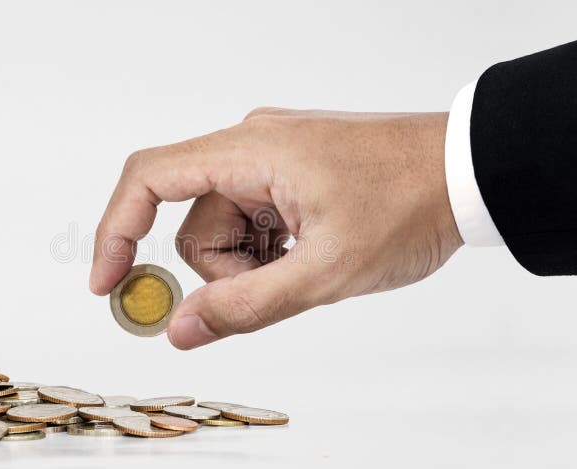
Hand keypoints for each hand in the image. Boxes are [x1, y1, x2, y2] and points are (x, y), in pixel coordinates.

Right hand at [90, 108, 462, 349]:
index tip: (109, 284)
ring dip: (252, 265)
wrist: (467, 172)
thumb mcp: (325, 271)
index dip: (116, 231)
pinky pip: (252, 220)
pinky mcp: (288, 173)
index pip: (149, 179)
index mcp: (250, 152)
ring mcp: (271, 158)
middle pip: (194, 223)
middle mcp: (251, 146)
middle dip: (222, 272)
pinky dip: (268, 250)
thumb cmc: (409, 204)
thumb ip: (246, 306)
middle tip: (276, 290)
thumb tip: (179, 329)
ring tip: (310, 267)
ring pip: (225, 229)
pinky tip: (311, 253)